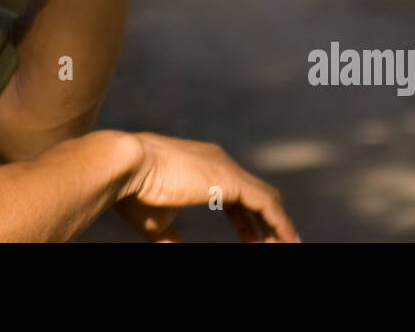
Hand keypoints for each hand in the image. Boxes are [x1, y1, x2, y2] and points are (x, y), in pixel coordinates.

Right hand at [117, 131, 299, 242]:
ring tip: (287, 249)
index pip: (236, 194)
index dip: (247, 220)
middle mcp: (219, 162)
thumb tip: (178, 252)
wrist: (127, 166)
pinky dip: (280, 224)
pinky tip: (286, 243)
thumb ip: (174, 238)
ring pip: (266, 199)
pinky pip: (267, 205)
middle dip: (268, 223)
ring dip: (278, 226)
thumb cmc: (134, 192)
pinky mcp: (232, 180)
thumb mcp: (158, 222)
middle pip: (256, 195)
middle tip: (276, 247)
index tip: (255, 241)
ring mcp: (227, 169)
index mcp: (202, 167)